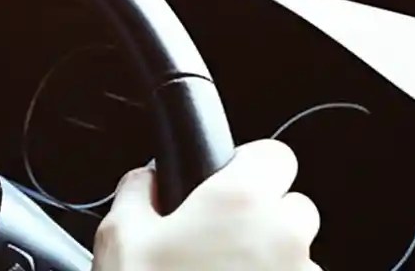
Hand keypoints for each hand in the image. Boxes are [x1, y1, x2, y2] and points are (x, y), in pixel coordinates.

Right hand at [92, 140, 319, 270]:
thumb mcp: (118, 238)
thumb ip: (139, 190)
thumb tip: (149, 180)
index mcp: (240, 202)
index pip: (275, 155)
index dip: (248, 168)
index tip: (227, 184)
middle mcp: (285, 239)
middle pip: (292, 209)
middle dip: (260, 223)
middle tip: (216, 247)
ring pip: (297, 260)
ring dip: (268, 267)